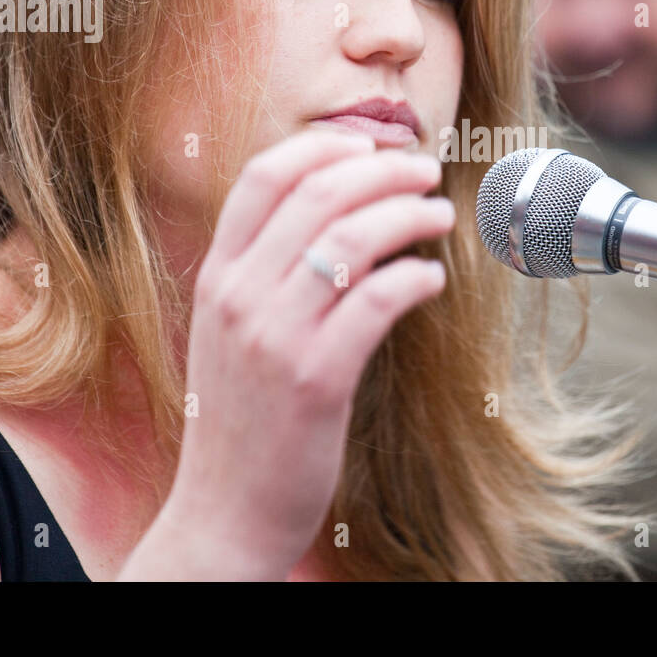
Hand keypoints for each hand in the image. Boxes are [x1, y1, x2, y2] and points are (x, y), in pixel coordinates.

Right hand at [133, 129, 453, 578]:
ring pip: (351, 238)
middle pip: (319, 193)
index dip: (326, 146)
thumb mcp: (232, 331)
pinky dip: (414, 278)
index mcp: (217, 275)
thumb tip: (341, 213)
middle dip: (383, 170)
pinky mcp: (316, 379)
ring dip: (408, 215)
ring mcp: (274, 336)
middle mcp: (239, 294)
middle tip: (426, 174)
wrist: (223, 512)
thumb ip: (267, 272)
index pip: (264, 175)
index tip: (374, 144)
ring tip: (439, 218)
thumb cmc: (242, 416)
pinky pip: (376, 302)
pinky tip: (431, 279)